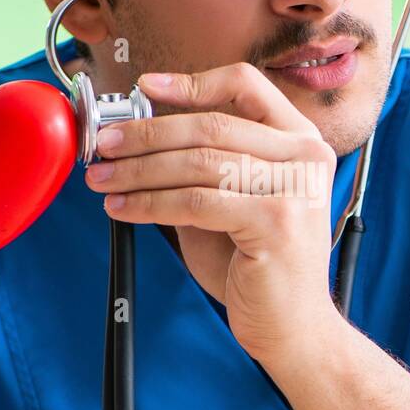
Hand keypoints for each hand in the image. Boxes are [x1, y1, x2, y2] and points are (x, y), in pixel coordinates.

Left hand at [84, 62, 340, 363]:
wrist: (292, 327)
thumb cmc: (258, 266)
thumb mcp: (229, 203)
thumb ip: (199, 169)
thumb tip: (138, 141)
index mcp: (299, 140)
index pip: (245, 86)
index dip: (191, 82)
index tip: (145, 88)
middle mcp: (305, 155)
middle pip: (210, 125)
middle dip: (147, 133)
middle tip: (105, 143)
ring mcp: (294, 187)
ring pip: (198, 163)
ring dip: (139, 170)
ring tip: (104, 179)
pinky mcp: (276, 221)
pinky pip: (196, 202)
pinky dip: (150, 203)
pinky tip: (122, 209)